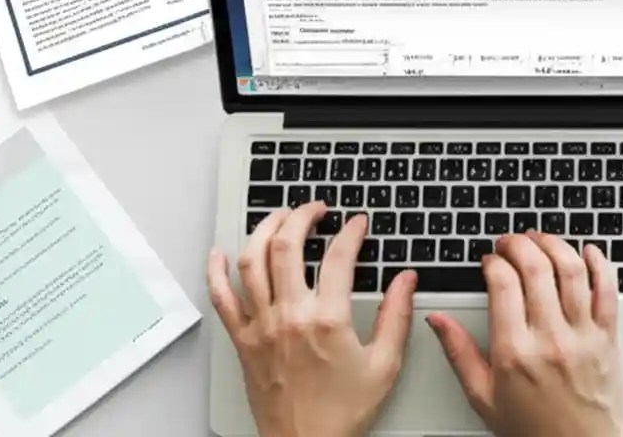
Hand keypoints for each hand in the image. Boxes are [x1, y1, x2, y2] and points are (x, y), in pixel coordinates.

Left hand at [207, 202, 416, 436]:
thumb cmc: (342, 413)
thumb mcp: (384, 365)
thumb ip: (397, 316)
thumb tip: (406, 280)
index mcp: (328, 320)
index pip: (339, 257)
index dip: (351, 231)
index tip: (357, 223)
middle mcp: (290, 316)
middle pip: (287, 246)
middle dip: (302, 216)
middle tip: (316, 209)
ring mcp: (261, 326)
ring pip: (251, 261)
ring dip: (264, 230)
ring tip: (278, 218)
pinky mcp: (242, 341)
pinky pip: (222, 298)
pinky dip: (216, 271)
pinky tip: (220, 253)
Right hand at [427, 232, 622, 436]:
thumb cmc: (533, 430)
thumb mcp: (483, 396)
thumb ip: (458, 353)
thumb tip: (437, 320)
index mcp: (515, 353)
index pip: (503, 285)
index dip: (493, 262)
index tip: (489, 260)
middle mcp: (550, 340)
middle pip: (536, 268)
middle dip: (519, 244)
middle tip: (510, 242)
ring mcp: (582, 336)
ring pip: (572, 271)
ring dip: (554, 244)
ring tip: (540, 239)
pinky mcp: (608, 338)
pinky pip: (608, 290)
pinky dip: (599, 264)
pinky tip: (587, 251)